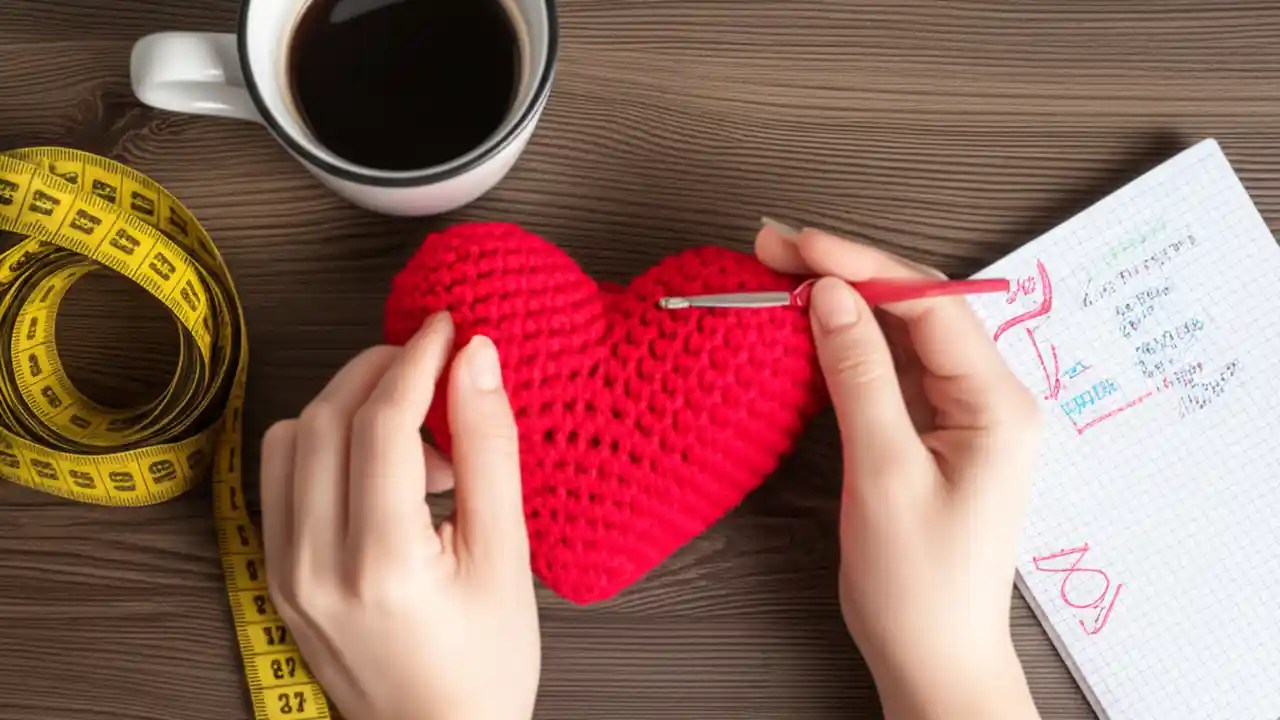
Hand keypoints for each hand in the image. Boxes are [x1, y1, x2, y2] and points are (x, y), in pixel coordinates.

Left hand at [260, 313, 539, 719]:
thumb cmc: (487, 661)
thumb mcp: (506, 554)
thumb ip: (490, 450)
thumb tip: (476, 358)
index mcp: (383, 565)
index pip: (380, 424)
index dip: (416, 359)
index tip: (448, 326)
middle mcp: (314, 566)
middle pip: (326, 417)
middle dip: (382, 370)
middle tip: (437, 366)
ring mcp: (283, 572)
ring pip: (291, 437)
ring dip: (350, 405)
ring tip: (416, 437)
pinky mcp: (274, 573)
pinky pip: (280, 475)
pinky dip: (323, 443)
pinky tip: (377, 466)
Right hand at [757, 223, 1041, 719]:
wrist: (932, 660)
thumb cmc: (918, 584)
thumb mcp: (884, 473)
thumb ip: (860, 376)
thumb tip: (828, 293)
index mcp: (998, 404)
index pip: (930, 305)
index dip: (862, 264)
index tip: (798, 244)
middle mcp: (987, 398)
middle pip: (915, 309)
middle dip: (846, 271)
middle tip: (774, 245)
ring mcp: (958, 414)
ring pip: (897, 335)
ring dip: (840, 302)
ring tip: (778, 270)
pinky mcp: (929, 433)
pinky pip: (887, 371)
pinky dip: (843, 344)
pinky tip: (804, 324)